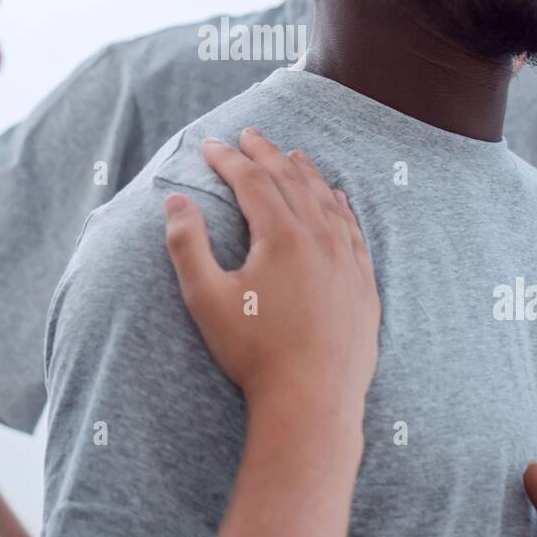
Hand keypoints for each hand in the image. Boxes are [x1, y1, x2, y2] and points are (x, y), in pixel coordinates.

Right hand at [162, 127, 379, 412]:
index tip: (209, 145)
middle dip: (265, 154)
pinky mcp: (363, 281)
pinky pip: (352, 227)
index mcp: (281, 235)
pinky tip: (335, 197)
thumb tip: (174, 200)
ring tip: (289, 155)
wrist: (313, 402)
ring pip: (325, 198)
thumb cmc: (255, 354)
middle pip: (290, 179)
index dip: (228, 159)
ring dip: (303, 172)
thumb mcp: (207, 300)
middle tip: (247, 135)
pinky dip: (338, 204)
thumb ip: (187, 246)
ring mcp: (347, 258)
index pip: (251, 180)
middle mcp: (320, 237)